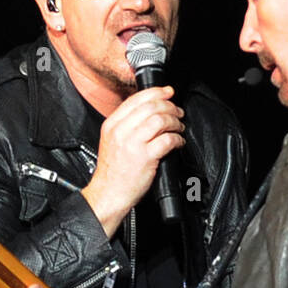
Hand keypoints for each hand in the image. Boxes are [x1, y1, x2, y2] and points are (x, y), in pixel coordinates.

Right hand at [81, 86, 184, 237]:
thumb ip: (126, 126)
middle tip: (178, 112)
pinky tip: (178, 142)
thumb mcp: (111, 141)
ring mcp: (132, 143)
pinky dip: (177, 139)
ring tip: (179, 127)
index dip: (156, 92)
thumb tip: (148, 113)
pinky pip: (166, 140)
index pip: (136, 99)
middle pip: (150, 106)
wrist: (108, 195)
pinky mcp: (145, 157)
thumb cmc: (112, 173)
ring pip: (160, 120)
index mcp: (112, 124)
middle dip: (169, 106)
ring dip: (175, 121)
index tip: (167, 92)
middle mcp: (121, 131)